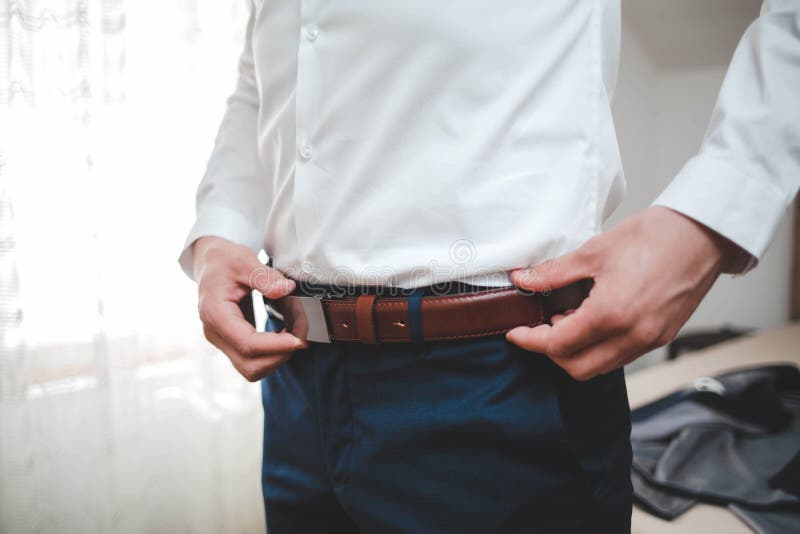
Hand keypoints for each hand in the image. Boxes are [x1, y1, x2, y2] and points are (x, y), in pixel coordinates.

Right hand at [192, 236, 306, 381]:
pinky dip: (273, 353)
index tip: (300, 339)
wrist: (210, 262)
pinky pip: (254, 360)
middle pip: (250, 365)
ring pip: (252, 369)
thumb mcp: (244, 260)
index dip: (276, 346)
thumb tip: (287, 290)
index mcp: (215, 314)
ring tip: (295, 333)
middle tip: (302, 335)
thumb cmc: (225, 259)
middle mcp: (215, 333)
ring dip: (278, 357)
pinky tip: (286, 334)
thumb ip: (265, 277)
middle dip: (280, 355)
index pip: (247, 344)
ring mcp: (222, 341)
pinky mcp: (231, 342)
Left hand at [506, 206, 739, 380]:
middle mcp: (633, 335)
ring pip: (601, 366)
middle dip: (551, 353)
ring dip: (576, 352)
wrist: (702, 234)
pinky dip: (599, 348)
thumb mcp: (593, 252)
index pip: (558, 345)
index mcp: (611, 314)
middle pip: (578, 368)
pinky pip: (621, 356)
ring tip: (567, 320)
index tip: (516, 333)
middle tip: (539, 328)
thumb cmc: (654, 237)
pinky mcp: (662, 337)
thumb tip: (524, 281)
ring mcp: (650, 339)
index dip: (530, 341)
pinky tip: (592, 320)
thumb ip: (553, 273)